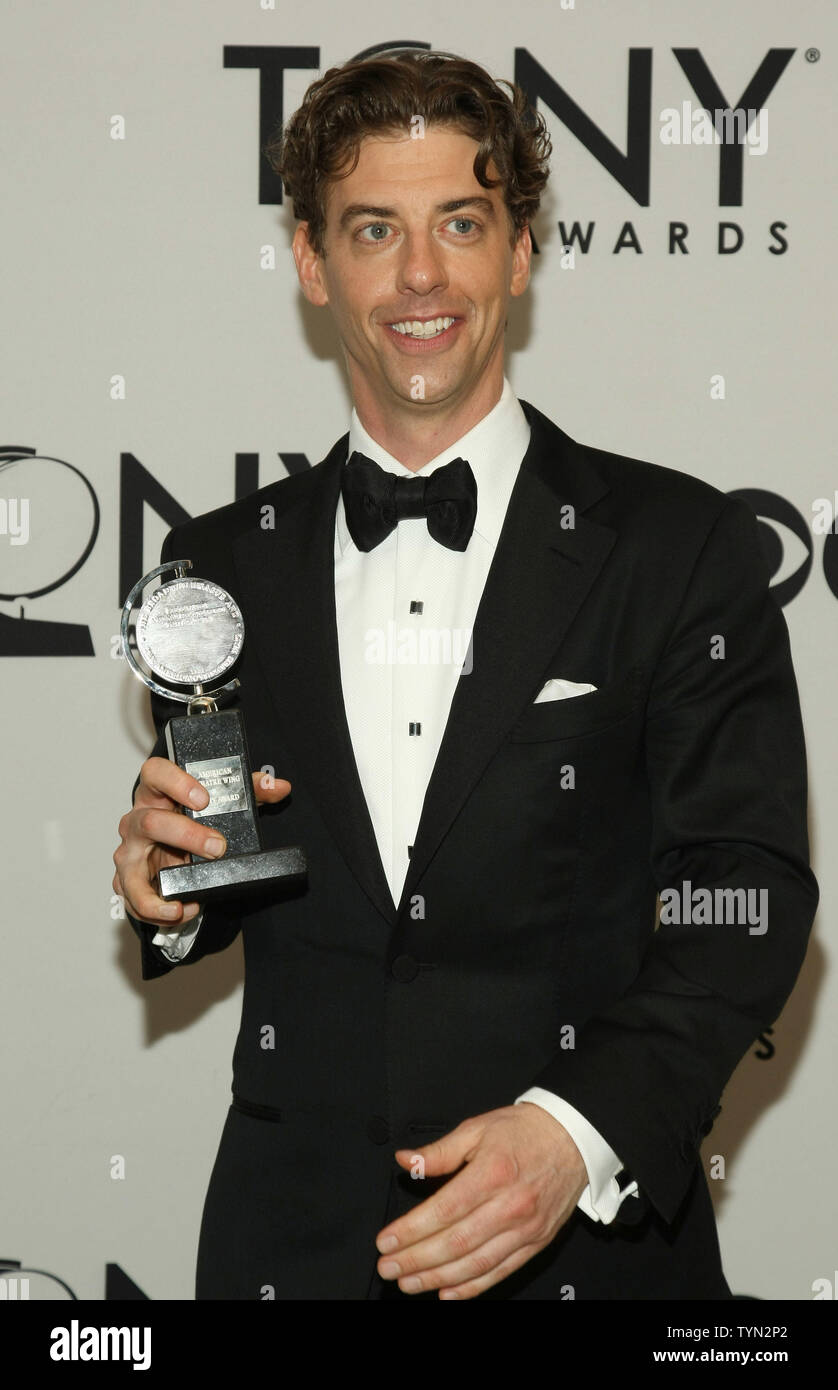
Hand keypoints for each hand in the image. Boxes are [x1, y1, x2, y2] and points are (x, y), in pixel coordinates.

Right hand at [112, 756, 290, 929]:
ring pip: (130, 868)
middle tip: (217, 848)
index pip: (155, 773)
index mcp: (157, 793)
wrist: (172, 849)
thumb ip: (250, 791)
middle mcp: (137, 820)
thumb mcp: (222, 803)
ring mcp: (129, 852)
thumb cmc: (191, 819)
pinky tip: (181, 911)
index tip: (203, 798)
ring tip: (182, 904)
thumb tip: (278, 786)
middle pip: (149, 822)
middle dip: (185, 836)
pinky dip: (156, 910)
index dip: (175, 782)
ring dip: (155, 891)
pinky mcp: (128, 880)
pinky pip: (134, 900)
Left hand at [375, 1102, 587, 1299]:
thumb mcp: (477, 1128)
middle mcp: (510, 1205)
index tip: (386, 1241)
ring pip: (476, 1263)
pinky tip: (448, 1292)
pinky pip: (501, 1271)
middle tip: (388, 1267)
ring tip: (409, 1283)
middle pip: (456, 1242)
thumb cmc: (526, 1131)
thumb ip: (439, 1151)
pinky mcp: (536, 1242)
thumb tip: (405, 1160)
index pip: (444, 1210)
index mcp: (493, 1173)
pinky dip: (473, 1287)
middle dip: (416, 1259)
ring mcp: (525, 1228)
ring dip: (437, 1277)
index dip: (411, 1230)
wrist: (574, 1138)